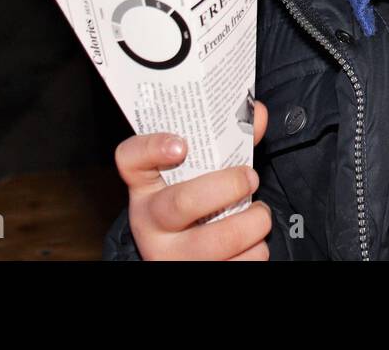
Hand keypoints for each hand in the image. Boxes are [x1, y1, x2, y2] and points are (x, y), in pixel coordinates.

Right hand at [115, 101, 271, 259]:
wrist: (185, 256)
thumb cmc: (198, 203)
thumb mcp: (201, 173)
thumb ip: (228, 141)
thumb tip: (256, 113)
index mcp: (146, 188)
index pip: (130, 159)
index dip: (152, 147)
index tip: (182, 144)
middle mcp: (150, 224)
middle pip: (182, 203)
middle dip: (228, 186)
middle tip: (250, 177)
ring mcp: (169, 256)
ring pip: (217, 241)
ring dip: (253, 222)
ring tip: (258, 214)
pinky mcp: (194, 275)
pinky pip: (238, 265)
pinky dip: (256, 251)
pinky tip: (252, 242)